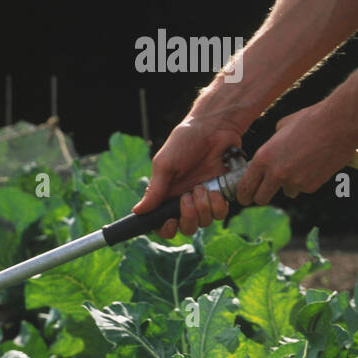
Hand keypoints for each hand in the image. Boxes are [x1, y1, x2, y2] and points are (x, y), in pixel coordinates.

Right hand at [132, 115, 241, 237]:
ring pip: (203, 223)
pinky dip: (217, 205)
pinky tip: (214, 190)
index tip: (170, 220)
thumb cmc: (185, 142)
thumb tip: (137, 212)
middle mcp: (184, 202)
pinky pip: (219, 214)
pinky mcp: (220, 195)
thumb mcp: (164, 164)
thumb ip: (153, 191)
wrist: (213, 128)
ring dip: (202, 208)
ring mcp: (203, 200)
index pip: (163, 225)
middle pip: (186, 229)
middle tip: (187, 197)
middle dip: (187, 218)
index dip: (166, 229)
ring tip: (201, 187)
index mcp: (167, 197)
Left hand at [235, 103, 357, 205]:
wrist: (340, 122)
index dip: (243, 194)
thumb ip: (271, 145)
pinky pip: (303, 188)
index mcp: (264, 158)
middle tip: (266, 191)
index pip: (245, 186)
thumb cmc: (311, 119)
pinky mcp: (311, 186)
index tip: (245, 197)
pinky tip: (315, 163)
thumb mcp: (282, 127)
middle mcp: (276, 173)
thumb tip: (268, 156)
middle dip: (262, 196)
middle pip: (261, 199)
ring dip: (289, 184)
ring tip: (301, 163)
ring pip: (286, 192)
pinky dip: (307, 180)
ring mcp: (294, 182)